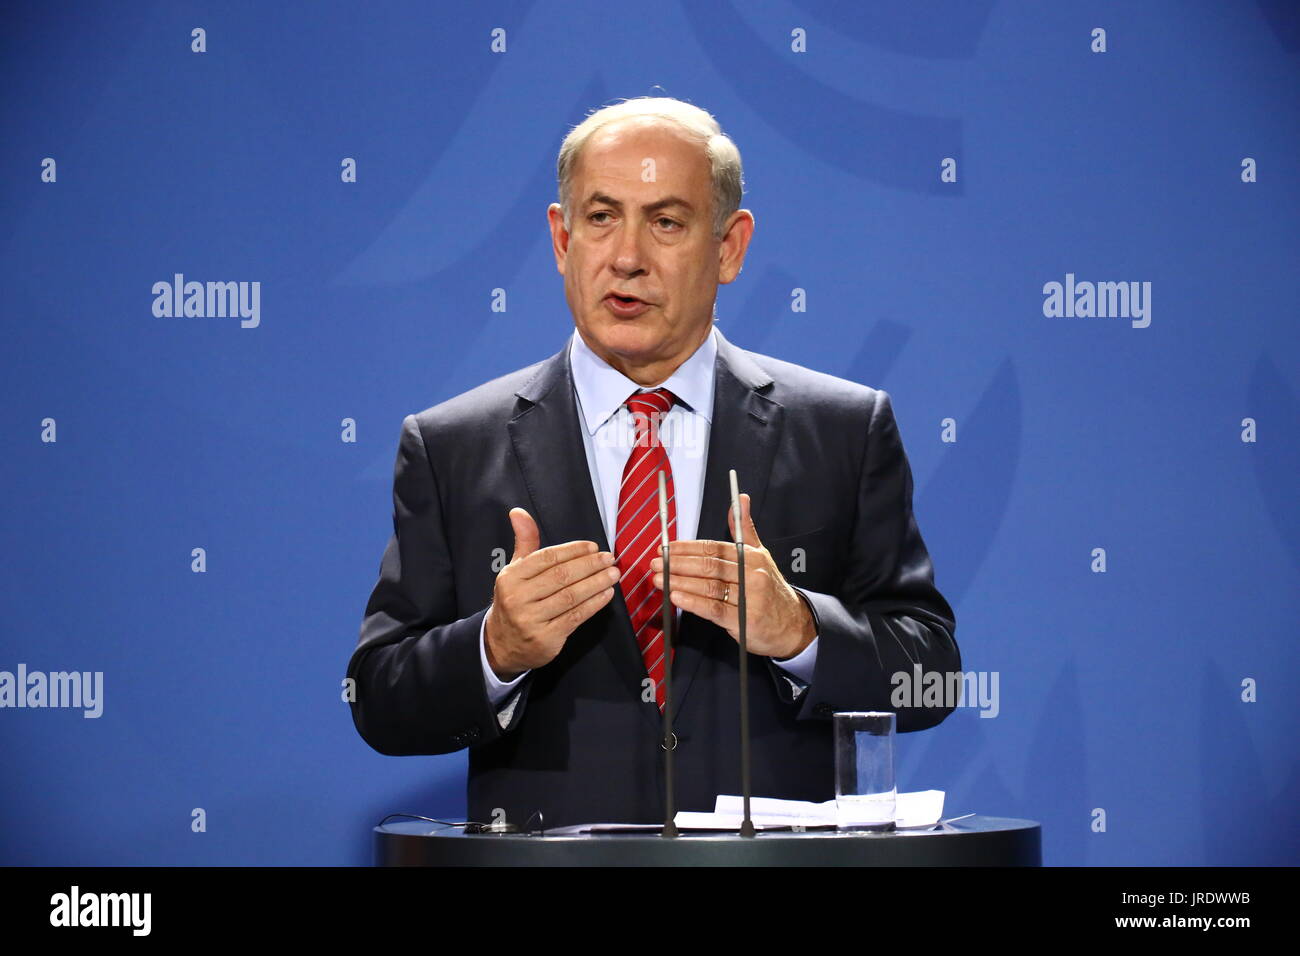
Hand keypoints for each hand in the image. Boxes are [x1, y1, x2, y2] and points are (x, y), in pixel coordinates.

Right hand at [484, 508, 620, 679]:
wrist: (501, 644)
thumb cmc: (515, 601)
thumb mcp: (514, 571)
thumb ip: (524, 542)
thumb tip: (518, 511)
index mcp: (511, 577)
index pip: (546, 558)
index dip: (573, 551)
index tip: (593, 547)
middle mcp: (518, 598)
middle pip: (561, 576)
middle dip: (589, 565)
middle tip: (609, 558)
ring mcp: (531, 620)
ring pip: (571, 596)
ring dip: (596, 583)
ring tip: (613, 574)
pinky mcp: (546, 639)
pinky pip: (575, 617)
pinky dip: (594, 604)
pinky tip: (606, 594)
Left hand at [649, 493, 815, 658]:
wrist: (793, 626)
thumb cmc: (771, 591)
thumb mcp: (762, 556)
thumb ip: (745, 530)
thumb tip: (741, 498)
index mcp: (752, 557)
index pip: (714, 548)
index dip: (687, 548)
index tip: (667, 548)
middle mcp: (752, 575)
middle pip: (709, 566)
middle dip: (678, 564)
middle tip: (656, 563)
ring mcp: (749, 598)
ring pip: (708, 586)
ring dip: (680, 582)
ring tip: (659, 579)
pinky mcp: (744, 620)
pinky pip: (713, 608)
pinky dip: (692, 602)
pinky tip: (676, 597)